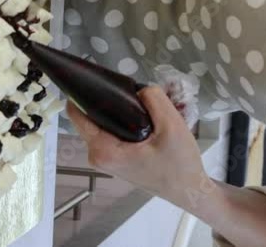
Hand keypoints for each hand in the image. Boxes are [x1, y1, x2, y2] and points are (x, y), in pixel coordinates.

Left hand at [66, 86, 208, 200]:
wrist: (188, 189)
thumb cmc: (179, 163)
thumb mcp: (172, 125)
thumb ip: (154, 99)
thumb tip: (138, 89)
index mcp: (103, 150)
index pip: (77, 113)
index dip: (83, 92)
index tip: (99, 76)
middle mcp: (98, 155)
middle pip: (92, 115)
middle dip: (111, 99)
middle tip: (137, 93)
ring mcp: (106, 157)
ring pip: (105, 121)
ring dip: (122, 110)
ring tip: (146, 106)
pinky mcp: (115, 157)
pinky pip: (113, 130)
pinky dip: (126, 120)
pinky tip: (145, 118)